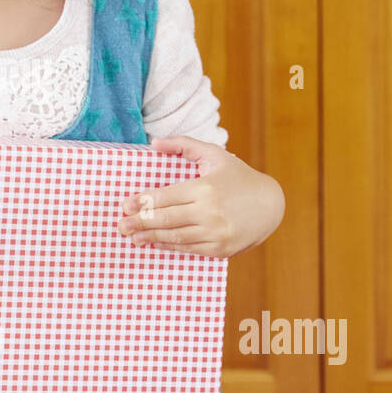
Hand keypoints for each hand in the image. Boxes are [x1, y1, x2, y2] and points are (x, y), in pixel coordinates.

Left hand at [117, 135, 285, 257]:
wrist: (271, 205)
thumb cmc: (238, 177)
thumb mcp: (214, 154)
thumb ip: (183, 145)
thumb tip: (153, 143)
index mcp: (205, 188)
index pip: (165, 197)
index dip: (141, 202)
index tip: (125, 205)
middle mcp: (209, 212)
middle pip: (165, 219)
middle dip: (139, 223)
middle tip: (121, 225)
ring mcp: (215, 233)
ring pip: (174, 237)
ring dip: (150, 237)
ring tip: (133, 237)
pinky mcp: (220, 249)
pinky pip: (188, 249)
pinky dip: (169, 246)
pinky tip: (155, 242)